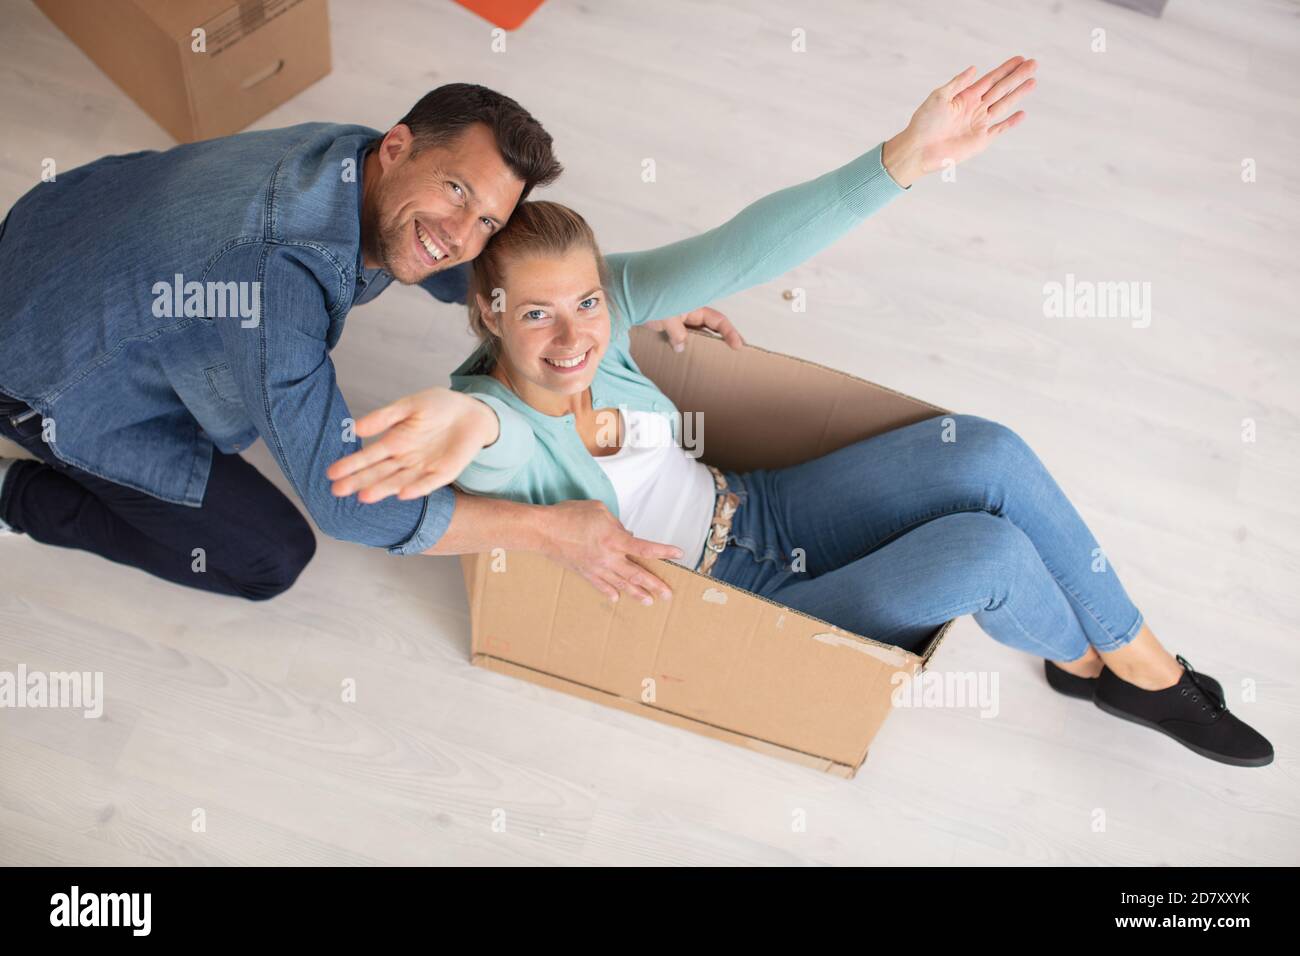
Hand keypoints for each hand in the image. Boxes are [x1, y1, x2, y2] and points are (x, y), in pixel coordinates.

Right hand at [326, 387, 498, 502]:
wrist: (472, 412)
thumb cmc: (438, 406)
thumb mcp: (409, 405)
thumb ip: (385, 417)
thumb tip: (356, 428)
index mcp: (395, 442)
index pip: (369, 456)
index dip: (351, 464)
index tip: (331, 473)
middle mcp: (405, 459)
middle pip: (378, 473)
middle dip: (358, 481)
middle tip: (337, 490)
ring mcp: (424, 468)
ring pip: (398, 481)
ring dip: (382, 489)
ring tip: (363, 496)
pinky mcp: (443, 473)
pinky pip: (428, 483)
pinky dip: (416, 488)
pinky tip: (402, 494)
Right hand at [540, 499, 682, 603]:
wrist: (543, 530)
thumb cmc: (569, 515)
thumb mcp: (599, 510)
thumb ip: (616, 524)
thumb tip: (625, 535)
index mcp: (614, 539)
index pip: (645, 548)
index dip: (663, 552)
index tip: (678, 554)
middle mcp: (608, 557)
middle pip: (637, 574)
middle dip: (655, 584)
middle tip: (668, 594)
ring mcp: (596, 568)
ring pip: (621, 583)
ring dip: (637, 593)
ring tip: (649, 602)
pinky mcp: (584, 572)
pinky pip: (600, 585)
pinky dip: (609, 592)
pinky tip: (617, 598)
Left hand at [644, 305, 743, 352]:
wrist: (624, 297)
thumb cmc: (646, 300)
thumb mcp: (665, 317)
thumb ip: (677, 333)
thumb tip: (682, 347)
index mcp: (693, 307)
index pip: (718, 320)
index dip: (730, 332)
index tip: (738, 345)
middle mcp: (688, 312)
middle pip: (711, 327)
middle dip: (723, 338)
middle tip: (735, 352)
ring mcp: (678, 319)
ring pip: (697, 333)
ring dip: (703, 344)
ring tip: (713, 359)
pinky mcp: (667, 326)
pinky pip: (681, 337)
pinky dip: (685, 346)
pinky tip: (684, 356)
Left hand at [882, 55, 1037, 186]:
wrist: (919, 149)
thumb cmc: (924, 122)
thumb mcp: (938, 97)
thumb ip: (957, 84)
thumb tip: (974, 69)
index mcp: (965, 96)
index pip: (990, 79)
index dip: (1005, 69)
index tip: (1020, 58)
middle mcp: (975, 108)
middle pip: (1001, 89)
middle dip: (1017, 77)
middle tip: (1034, 64)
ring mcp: (979, 124)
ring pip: (1004, 105)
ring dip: (1018, 94)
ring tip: (1033, 82)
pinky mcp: (980, 141)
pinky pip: (999, 129)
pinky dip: (1011, 123)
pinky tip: (1022, 113)